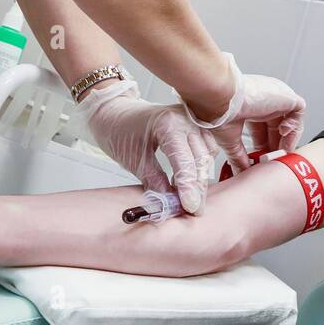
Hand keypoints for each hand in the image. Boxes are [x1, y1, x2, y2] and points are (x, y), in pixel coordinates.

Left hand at [75, 79, 218, 213]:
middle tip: (194, 211)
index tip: (190, 208)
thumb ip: (154, 182)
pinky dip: (201, 165)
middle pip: (200, 158)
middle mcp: (185, 119)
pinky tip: (188, 178)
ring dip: (201, 177)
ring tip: (187, 195)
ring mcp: (192, 120)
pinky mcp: (194, 125)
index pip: (184, 160)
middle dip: (198, 187)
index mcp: (167, 124)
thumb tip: (170, 204)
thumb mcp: (134, 160)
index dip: (189, 187)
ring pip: (207, 154)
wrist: (116, 112)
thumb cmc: (120, 131)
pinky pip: (206, 147)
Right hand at [177, 53, 305, 176]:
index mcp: (249, 104)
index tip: (262, 158)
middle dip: (276, 145)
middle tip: (272, 160)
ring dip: (286, 139)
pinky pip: (299, 110)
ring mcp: (275, 96)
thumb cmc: (218, 110)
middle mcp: (263, 99)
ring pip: (290, 119)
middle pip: (277, 125)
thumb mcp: (229, 140)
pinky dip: (294, 125)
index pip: (262, 127)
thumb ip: (238, 156)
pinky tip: (282, 134)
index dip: (265, 144)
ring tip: (279, 152)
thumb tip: (240, 171)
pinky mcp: (286, 95)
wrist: (220, 98)